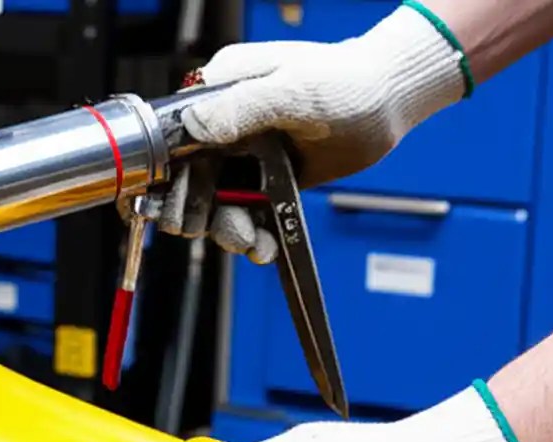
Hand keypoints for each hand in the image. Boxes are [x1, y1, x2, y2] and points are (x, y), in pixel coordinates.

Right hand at [158, 3, 468, 262]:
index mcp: (219, 92)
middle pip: (188, 180)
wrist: (387, 101)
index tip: (166, 209)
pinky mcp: (268, 179)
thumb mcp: (294, 91)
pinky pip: (248, 215)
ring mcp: (245, 156)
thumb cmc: (346, 82)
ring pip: (217, 205)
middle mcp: (225, 126)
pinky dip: (254, 236)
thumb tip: (195, 124)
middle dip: (198, 213)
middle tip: (208, 229)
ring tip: (251, 243)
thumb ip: (244, 107)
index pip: (171, 139)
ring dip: (228, 231)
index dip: (164, 178)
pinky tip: (265, 247)